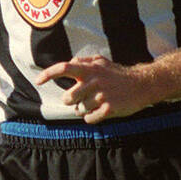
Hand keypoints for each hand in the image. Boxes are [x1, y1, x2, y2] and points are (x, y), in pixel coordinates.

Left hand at [35, 55, 155, 122]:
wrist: (143, 85)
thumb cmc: (119, 74)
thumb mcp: (102, 62)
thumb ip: (85, 60)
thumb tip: (70, 61)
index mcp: (90, 68)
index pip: (64, 67)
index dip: (48, 74)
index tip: (37, 81)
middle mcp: (94, 81)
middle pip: (68, 97)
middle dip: (71, 102)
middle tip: (80, 100)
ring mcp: (102, 95)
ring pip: (79, 110)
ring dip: (84, 110)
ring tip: (95, 104)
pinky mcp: (109, 108)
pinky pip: (90, 119)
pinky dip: (92, 117)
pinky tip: (102, 111)